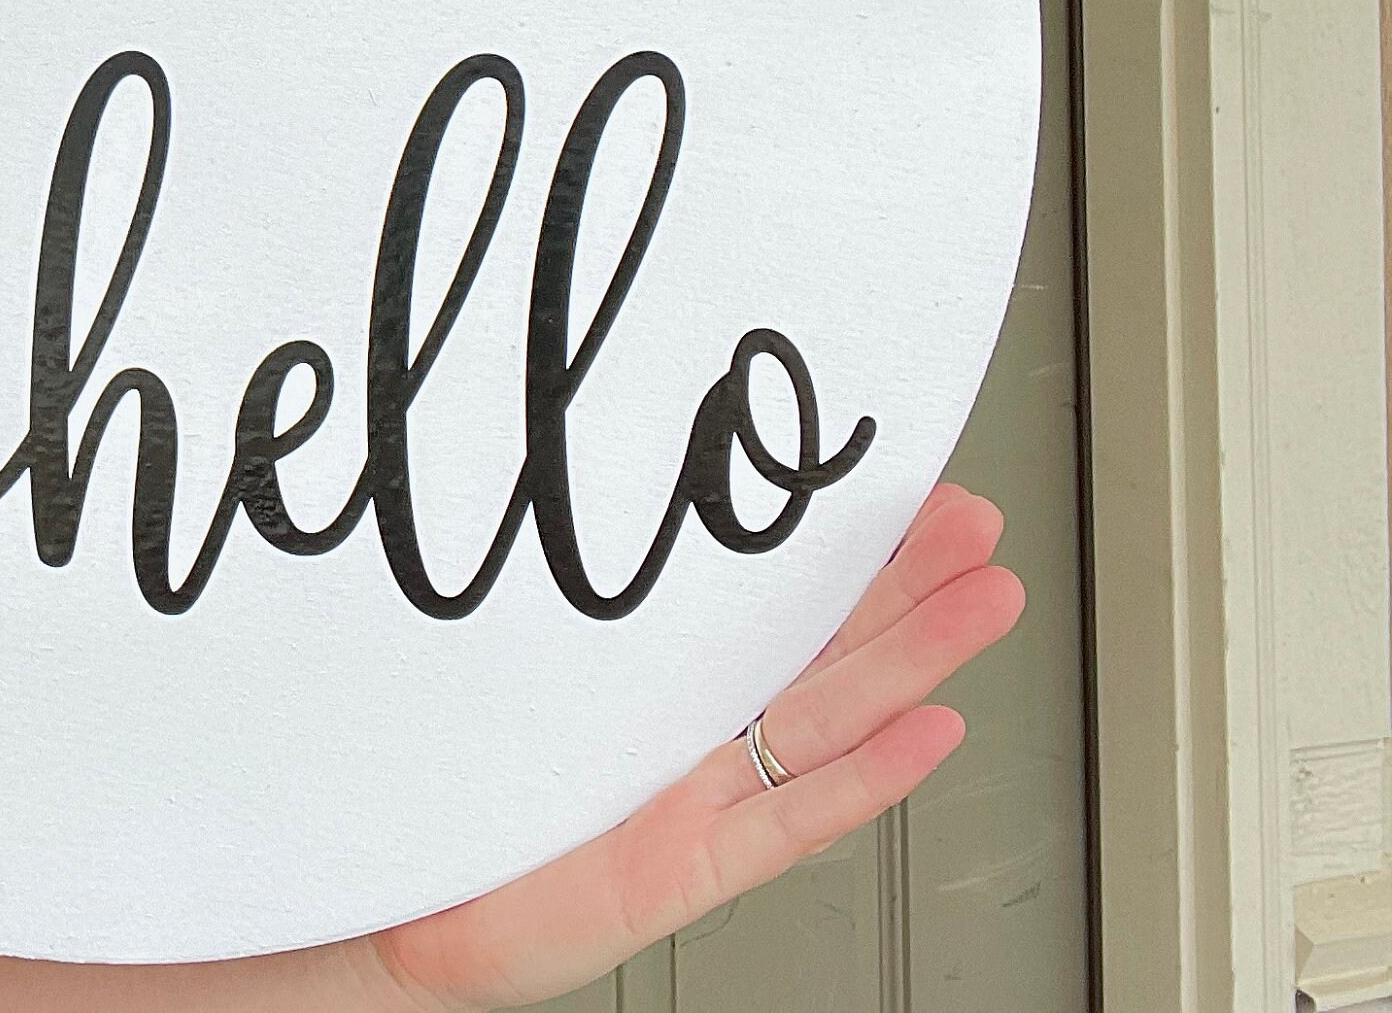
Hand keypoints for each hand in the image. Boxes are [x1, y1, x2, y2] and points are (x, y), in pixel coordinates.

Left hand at [362, 483, 1023, 1010]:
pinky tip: (932, 731)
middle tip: (980, 527)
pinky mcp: (681, 868)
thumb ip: (556, 608)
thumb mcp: (517, 676)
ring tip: (989, 601)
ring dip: (914, 662)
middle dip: (909, 590)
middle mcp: (697, 745)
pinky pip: (786, 820)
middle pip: (824, 655)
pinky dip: (863, 780)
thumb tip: (566, 496)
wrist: (414, 915)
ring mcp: (701, 805)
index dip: (845, 555)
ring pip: (828, 721)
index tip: (906, 487)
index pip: (775, 610)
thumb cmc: (463, 800)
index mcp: (663, 692)